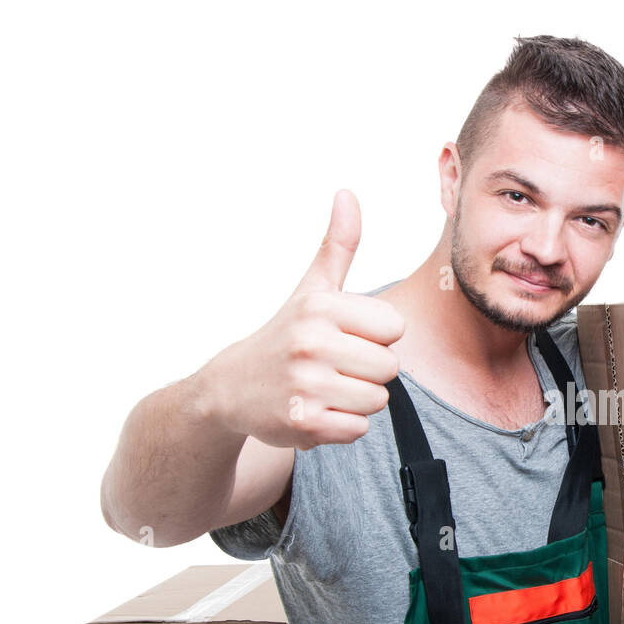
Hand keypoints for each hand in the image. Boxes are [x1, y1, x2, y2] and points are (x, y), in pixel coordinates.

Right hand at [202, 189, 404, 449]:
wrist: (229, 389)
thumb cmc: (284, 336)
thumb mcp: (310, 289)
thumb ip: (337, 246)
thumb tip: (347, 193)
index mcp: (320, 307)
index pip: (395, 328)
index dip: (375, 337)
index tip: (345, 338)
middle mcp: (311, 343)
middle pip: (390, 368)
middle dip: (367, 372)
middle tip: (332, 368)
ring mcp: (306, 385)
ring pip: (377, 400)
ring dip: (356, 401)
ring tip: (323, 390)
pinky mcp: (303, 423)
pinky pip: (358, 429)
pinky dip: (342, 427)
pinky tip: (315, 412)